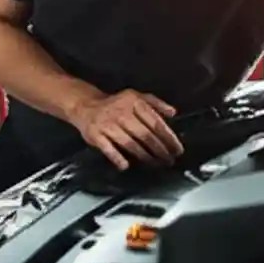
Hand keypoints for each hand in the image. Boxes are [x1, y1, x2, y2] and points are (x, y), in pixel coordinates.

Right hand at [67, 90, 184, 170]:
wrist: (86, 106)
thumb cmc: (116, 104)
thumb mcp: (136, 97)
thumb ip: (155, 103)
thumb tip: (173, 113)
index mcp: (133, 102)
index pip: (155, 122)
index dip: (168, 137)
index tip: (177, 149)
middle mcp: (121, 112)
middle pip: (145, 135)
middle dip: (160, 150)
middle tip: (169, 160)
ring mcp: (108, 124)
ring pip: (130, 143)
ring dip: (145, 156)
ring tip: (156, 163)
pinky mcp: (96, 135)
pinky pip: (109, 149)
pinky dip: (118, 158)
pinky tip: (126, 165)